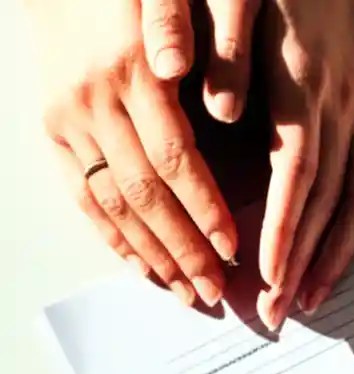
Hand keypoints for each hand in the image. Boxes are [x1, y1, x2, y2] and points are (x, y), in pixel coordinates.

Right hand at [30, 0, 238, 305]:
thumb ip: (179, 32)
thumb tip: (189, 77)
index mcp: (132, 69)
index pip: (174, 156)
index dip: (204, 206)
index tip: (233, 247)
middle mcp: (94, 100)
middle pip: (143, 192)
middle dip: (183, 247)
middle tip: (217, 290)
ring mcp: (67, 117)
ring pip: (111, 201)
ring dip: (151, 254)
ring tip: (188, 293)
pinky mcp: (51, 127)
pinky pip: (82, 194)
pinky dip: (112, 237)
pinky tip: (142, 269)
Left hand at [255, 0, 353, 329]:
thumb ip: (226, 46)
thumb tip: (220, 109)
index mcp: (302, 82)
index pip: (296, 168)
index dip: (285, 226)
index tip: (268, 273)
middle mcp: (338, 103)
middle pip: (327, 196)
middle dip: (305, 259)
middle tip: (282, 310)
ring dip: (341, 251)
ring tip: (317, 297)